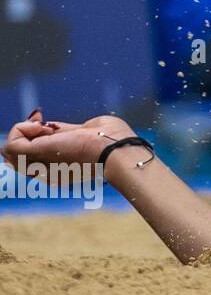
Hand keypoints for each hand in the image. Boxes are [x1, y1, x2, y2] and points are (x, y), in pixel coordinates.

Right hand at [3, 109, 136, 171]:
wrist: (115, 149)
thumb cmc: (110, 138)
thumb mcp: (84, 131)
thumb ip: (64, 132)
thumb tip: (49, 126)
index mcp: (61, 167)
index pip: (33, 152)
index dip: (34, 134)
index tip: (46, 123)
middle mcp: (47, 171)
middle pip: (17, 155)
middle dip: (25, 132)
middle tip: (43, 123)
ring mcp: (40, 167)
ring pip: (9, 150)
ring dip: (24, 131)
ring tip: (45, 127)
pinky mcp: (35, 158)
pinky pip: (9, 146)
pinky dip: (19, 130)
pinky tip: (40, 127)